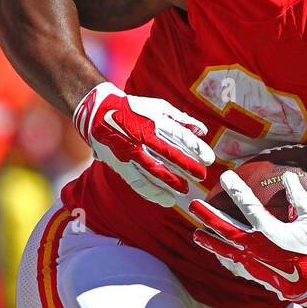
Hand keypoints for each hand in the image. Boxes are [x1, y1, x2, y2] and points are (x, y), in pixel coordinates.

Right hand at [73, 80, 213, 206]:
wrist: (98, 113)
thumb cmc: (134, 109)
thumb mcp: (157, 107)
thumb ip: (181, 120)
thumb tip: (202, 130)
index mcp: (152, 119)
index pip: (178, 134)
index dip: (195, 147)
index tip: (209, 158)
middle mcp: (140, 135)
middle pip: (167, 153)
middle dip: (187, 166)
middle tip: (201, 176)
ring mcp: (129, 151)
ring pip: (152, 171)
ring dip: (170, 182)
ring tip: (184, 190)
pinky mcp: (120, 165)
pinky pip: (138, 182)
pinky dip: (153, 193)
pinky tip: (166, 200)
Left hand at [189, 170, 306, 307]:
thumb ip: (298, 199)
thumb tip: (289, 177)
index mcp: (267, 230)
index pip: (246, 203)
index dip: (234, 188)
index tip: (224, 176)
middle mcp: (253, 245)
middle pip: (223, 227)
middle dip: (207, 214)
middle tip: (193, 204)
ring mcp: (250, 261)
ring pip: (223, 248)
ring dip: (208, 239)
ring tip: (195, 233)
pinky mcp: (251, 273)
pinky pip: (231, 263)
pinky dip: (222, 256)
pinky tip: (215, 253)